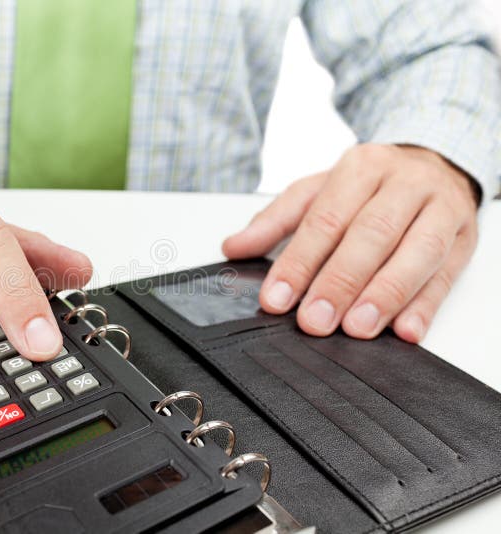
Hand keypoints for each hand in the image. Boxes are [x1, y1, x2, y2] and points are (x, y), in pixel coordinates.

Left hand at [222, 144, 478, 342]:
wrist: (437, 161)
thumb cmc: (371, 184)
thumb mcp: (318, 191)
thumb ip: (275, 220)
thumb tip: (234, 247)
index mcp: (361, 168)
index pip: (325, 219)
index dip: (298, 262)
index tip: (277, 298)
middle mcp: (403, 184)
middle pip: (371, 234)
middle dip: (340, 282)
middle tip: (315, 321)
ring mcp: (440, 209)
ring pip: (417, 252)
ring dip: (386, 295)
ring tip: (358, 328)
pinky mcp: (464, 239)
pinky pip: (448, 274)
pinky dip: (427, 305)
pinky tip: (408, 330)